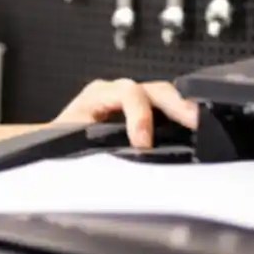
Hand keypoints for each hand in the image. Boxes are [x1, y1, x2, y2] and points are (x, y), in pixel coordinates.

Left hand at [52, 78, 198, 148]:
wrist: (51, 146)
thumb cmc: (58, 145)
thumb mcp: (70, 145)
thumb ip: (88, 150)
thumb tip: (102, 163)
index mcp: (96, 95)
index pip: (126, 93)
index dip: (139, 114)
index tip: (143, 142)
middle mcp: (116, 92)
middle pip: (153, 90)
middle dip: (176, 104)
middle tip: (194, 122)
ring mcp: (131, 101)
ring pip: (164, 98)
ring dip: (183, 111)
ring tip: (202, 125)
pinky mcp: (143, 113)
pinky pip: (165, 111)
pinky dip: (180, 119)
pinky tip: (194, 130)